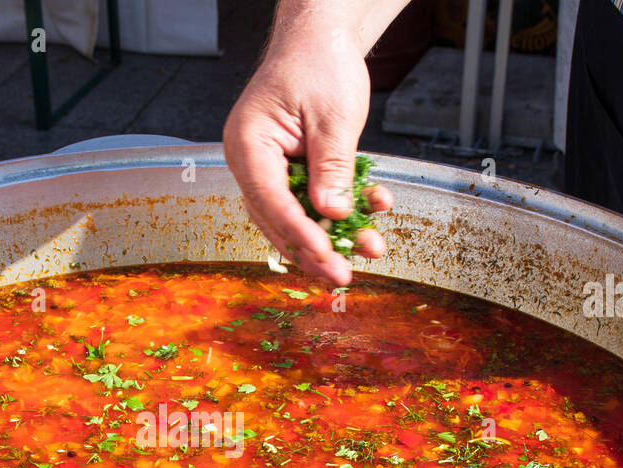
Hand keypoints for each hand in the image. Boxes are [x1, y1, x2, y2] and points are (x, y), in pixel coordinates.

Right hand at [224, 20, 393, 285]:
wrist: (321, 38)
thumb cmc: (319, 63)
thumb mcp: (333, 117)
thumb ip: (332, 168)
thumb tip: (333, 214)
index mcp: (248, 146)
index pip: (271, 202)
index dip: (301, 235)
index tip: (328, 259)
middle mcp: (252, 163)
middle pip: (279, 220)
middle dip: (316, 249)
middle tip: (343, 275)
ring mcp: (270, 168)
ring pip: (297, 217)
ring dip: (334, 235)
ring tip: (369, 248)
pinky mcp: (292, 170)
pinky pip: (313, 200)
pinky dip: (343, 209)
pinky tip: (374, 211)